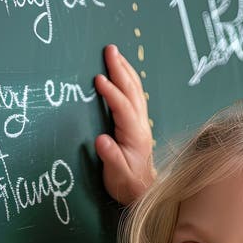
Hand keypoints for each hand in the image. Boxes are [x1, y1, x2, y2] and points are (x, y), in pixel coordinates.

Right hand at [94, 44, 155, 204]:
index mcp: (135, 135)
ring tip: (115, 53)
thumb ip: (111, 158)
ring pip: (135, 91)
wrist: (143, 191)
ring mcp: (141, 123)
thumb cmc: (128, 185)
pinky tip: (122, 71)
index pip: (123, 108)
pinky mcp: (138, 124)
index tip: (99, 79)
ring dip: (125, 70)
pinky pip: (134, 96)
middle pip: (132, 92)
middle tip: (109, 50)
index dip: (112, 93)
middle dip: (120, 70)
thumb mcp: (118, 176)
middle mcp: (140, 125)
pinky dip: (128, 80)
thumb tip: (101, 140)